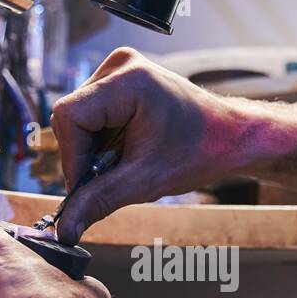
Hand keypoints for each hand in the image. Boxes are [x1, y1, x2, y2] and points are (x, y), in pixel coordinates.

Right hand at [50, 47, 256, 243]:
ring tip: (126, 164)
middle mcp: (119, 66)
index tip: (88, 187)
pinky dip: (102, 142)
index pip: (69, 116)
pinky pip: (93, 116)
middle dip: (85, 156)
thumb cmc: (199, 152)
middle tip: (112, 179)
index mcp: (127, 80)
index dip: (73, 157)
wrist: (232, 137)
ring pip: (80, 120)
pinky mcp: (122, 80)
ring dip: (94, 151)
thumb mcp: (145, 182)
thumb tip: (64, 232)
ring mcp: (120, 70)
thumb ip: (99, 201)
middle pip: (72, 118)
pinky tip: (126, 151)